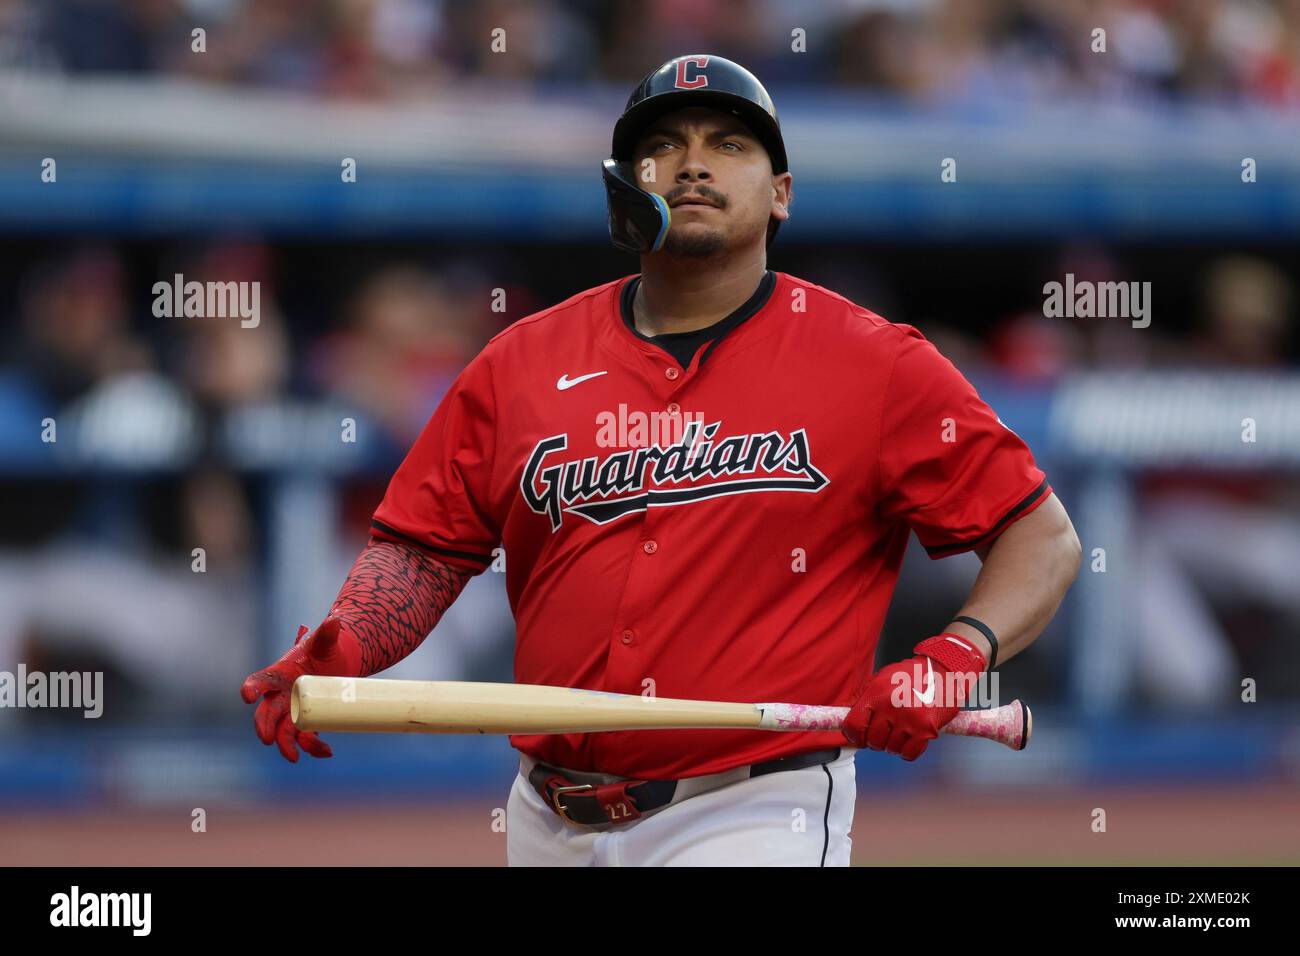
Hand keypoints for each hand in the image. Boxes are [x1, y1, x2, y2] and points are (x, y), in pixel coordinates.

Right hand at [240, 617, 357, 761]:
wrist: (340, 664)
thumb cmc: (325, 650)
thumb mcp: (325, 642)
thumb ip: (327, 633)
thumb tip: (334, 620)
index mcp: (278, 674)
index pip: (259, 681)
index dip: (251, 688)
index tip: (247, 695)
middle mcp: (280, 696)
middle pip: (266, 714)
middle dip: (264, 727)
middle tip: (267, 739)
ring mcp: (292, 711)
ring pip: (284, 730)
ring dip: (286, 744)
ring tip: (294, 757)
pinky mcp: (307, 721)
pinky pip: (306, 737)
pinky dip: (314, 746)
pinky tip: (326, 751)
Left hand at [840, 633, 985, 760]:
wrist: (945, 670)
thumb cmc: (913, 675)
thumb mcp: (883, 678)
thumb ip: (866, 697)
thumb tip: (849, 717)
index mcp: (876, 692)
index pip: (853, 725)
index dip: (855, 736)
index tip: (860, 738)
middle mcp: (890, 705)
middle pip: (873, 740)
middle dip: (877, 741)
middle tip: (885, 734)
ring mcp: (908, 718)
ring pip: (891, 748)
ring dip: (894, 745)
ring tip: (901, 733)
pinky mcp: (925, 729)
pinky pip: (909, 753)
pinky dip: (908, 752)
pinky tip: (911, 741)